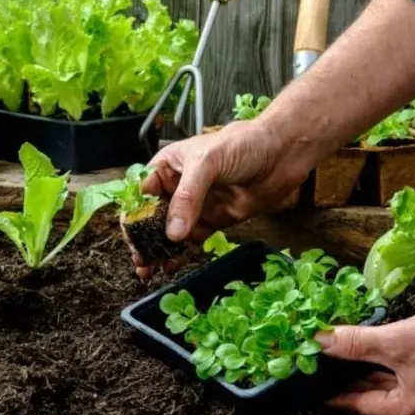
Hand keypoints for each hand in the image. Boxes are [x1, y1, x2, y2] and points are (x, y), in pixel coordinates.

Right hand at [125, 119, 316, 277]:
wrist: (283, 153)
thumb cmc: (243, 144)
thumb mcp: (207, 163)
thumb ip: (187, 197)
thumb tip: (172, 233)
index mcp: (169, 166)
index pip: (142, 193)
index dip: (133, 215)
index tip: (131, 238)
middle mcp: (179, 187)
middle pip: (153, 217)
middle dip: (143, 238)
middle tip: (139, 260)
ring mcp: (197, 205)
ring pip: (171, 232)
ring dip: (159, 250)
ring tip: (149, 270)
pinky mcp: (215, 220)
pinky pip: (193, 240)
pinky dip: (181, 254)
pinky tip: (171, 266)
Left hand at [314, 300, 414, 414]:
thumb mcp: (395, 341)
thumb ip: (354, 344)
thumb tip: (319, 342)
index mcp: (412, 409)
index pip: (362, 406)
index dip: (336, 395)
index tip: (314, 388)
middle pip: (376, 398)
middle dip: (349, 382)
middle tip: (322, 370)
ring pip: (390, 385)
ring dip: (365, 372)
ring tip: (338, 360)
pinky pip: (403, 376)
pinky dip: (384, 366)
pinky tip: (369, 352)